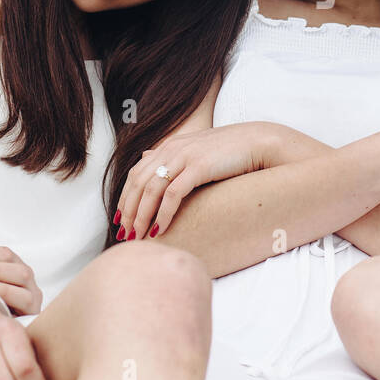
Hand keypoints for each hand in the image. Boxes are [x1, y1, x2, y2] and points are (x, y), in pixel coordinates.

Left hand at [116, 122, 287, 241]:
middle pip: (138, 183)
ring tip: (138, 237)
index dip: (124, 197)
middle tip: (125, 235)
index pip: (136, 173)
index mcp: (169, 146)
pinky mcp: (198, 167)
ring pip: (151, 190)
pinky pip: (173, 194)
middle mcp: (172, 149)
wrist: (259, 142)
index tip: (120, 220)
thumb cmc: (230, 150)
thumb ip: (170, 154)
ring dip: (141, 216)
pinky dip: (163, 214)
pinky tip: (160, 229)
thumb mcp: (195, 149)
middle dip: (128, 211)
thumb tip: (145, 155)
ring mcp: (185, 157)